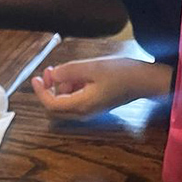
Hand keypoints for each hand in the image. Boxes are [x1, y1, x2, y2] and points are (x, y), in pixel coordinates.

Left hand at [31, 58, 173, 118]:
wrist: (145, 81)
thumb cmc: (122, 73)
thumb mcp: (93, 67)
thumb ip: (70, 72)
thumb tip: (52, 75)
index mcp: (81, 106)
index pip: (51, 105)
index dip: (41, 92)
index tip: (36, 78)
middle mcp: (83, 113)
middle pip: (56, 107)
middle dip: (50, 89)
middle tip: (50, 70)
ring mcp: (89, 111)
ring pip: (65, 103)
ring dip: (61, 87)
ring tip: (69, 69)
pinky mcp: (94, 106)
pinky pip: (75, 100)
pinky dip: (71, 88)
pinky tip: (79, 75)